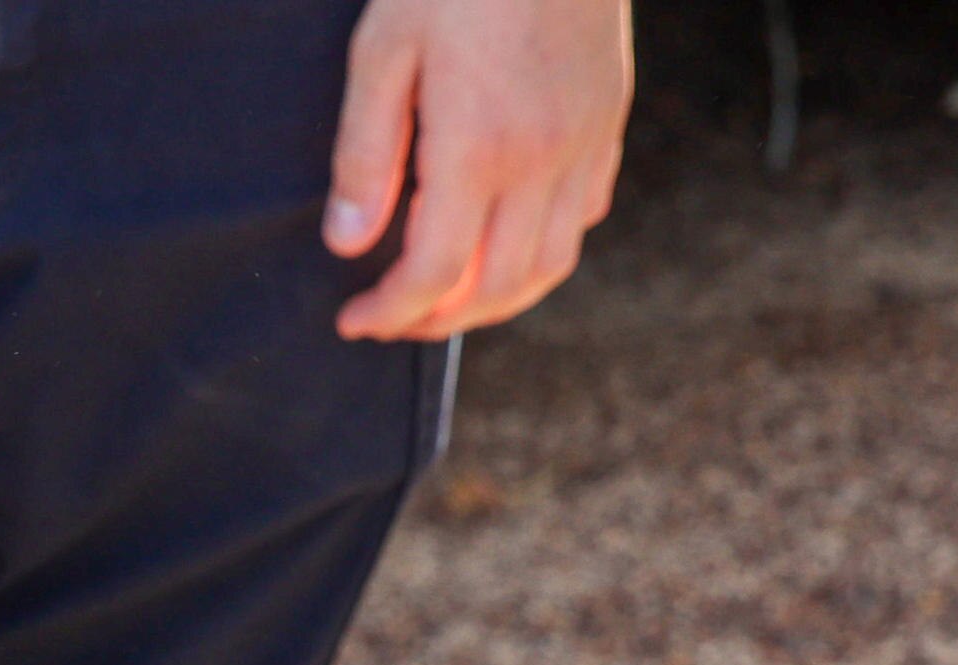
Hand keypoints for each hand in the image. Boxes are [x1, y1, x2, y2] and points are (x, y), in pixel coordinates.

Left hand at [327, 0, 631, 340]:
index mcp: (479, 147)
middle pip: (498, 286)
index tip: (353, 320)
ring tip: (444, 300)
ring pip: (552, 263)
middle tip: (391, 319)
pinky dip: (543, 249)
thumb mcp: (383, 50)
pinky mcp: (608, 119)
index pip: (435, 273)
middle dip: (439, 320)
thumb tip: (349, 244)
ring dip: (496, 300)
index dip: (390, 312)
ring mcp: (585, 141)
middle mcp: (543, 158)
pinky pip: (584, 213)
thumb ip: (366, 153)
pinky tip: (502, 240)